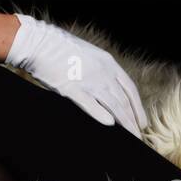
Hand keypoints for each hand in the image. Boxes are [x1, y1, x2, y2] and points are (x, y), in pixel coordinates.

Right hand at [3, 14, 148, 137]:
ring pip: (113, 106)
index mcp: (108, 63)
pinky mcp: (72, 88)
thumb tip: (109, 89)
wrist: (39, 43)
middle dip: (133, 121)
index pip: (130, 89)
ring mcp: (88, 80)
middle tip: (138, 137)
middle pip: (124, 101)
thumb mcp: (88, 55)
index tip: (141, 122)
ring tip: (130, 137)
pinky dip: (101, 115)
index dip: (138, 107)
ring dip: (124, 123)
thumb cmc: (60, 49)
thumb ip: (100, 71)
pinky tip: (109, 125)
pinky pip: (90, 104)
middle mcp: (103, 72)